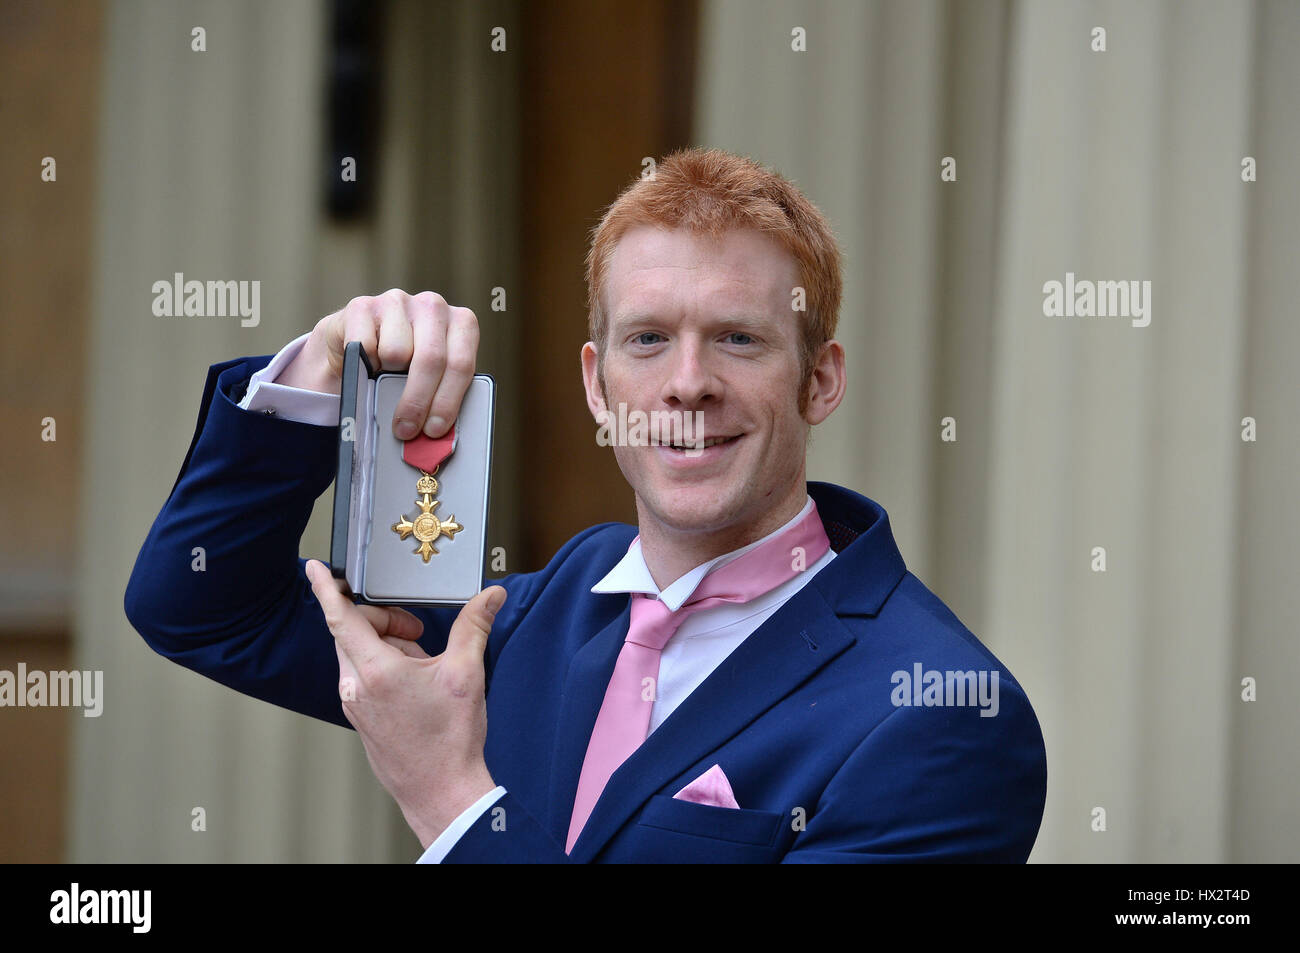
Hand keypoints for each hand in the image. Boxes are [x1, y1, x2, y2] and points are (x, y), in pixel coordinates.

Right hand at [280, 289, 478, 438]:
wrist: (355, 345)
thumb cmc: (402, 368)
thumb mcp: (430, 380)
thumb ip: (441, 397)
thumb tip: (436, 434)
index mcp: (461, 323)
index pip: (462, 363)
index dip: (448, 400)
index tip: (434, 429)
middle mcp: (433, 306)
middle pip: (431, 359)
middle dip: (418, 401)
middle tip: (406, 429)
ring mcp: (398, 301)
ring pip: (396, 351)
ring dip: (388, 374)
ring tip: (386, 378)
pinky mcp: (362, 305)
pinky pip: (364, 345)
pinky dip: (364, 363)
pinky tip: (367, 364)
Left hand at [304, 559, 505, 848]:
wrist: (441, 792)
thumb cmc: (450, 740)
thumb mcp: (466, 674)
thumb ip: (474, 627)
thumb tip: (491, 596)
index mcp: (377, 671)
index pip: (341, 618)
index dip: (326, 589)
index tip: (315, 569)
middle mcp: (356, 688)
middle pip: (354, 632)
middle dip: (384, 621)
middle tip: (418, 633)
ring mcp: (355, 705)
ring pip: (359, 655)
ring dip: (387, 646)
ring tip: (423, 664)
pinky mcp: (360, 719)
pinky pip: (363, 678)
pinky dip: (385, 668)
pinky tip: (416, 684)